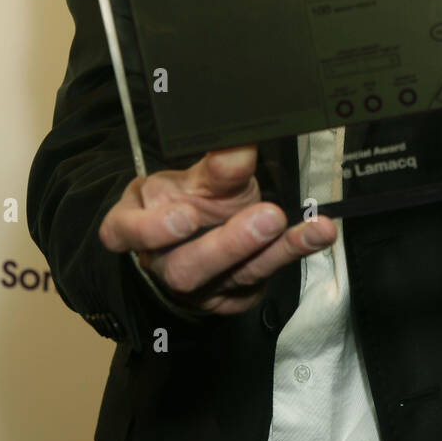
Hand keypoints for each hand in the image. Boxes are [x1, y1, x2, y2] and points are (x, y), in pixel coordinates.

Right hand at [99, 145, 335, 315]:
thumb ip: (218, 165)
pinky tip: (318, 233)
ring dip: (274, 250)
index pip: (123, 233)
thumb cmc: (188, 201)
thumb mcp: (198, 178)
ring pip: (233, 277)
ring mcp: (200, 288)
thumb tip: (240, 143)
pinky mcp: (233, 298)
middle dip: (228, 244)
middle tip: (267, 217)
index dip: (150, 230)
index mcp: (134, 227)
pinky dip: (295, 252)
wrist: (198, 239)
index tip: (187, 214)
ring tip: (306, 225)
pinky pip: (265, 279)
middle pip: (185, 268)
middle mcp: (163, 264)